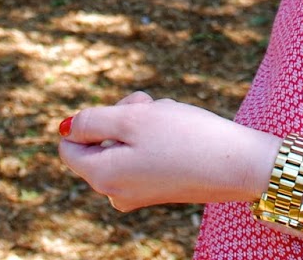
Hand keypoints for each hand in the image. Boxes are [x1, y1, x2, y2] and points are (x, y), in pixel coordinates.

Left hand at [57, 92, 279, 211]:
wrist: (237, 164)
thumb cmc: (184, 138)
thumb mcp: (132, 118)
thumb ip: (91, 121)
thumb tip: (65, 130)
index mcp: (101, 176)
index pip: (69, 144)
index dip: (92, 119)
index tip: (122, 112)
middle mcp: (115, 191)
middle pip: (99, 141)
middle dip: (122, 116)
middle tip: (151, 108)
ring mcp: (138, 192)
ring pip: (124, 142)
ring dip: (143, 122)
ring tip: (170, 119)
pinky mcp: (159, 188)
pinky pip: (144, 153)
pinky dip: (157, 136)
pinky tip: (181, 132)